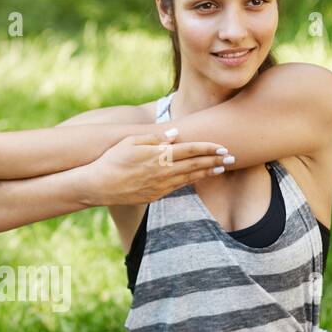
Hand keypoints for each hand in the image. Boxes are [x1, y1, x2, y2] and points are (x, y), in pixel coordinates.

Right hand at [83, 130, 231, 205]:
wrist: (99, 185)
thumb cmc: (113, 159)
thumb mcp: (131, 142)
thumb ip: (155, 138)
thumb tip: (175, 135)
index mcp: (159, 156)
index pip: (191, 150)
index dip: (209, 148)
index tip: (223, 147)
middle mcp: (163, 172)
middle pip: (195, 165)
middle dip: (215, 161)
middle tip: (232, 158)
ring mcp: (160, 186)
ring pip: (190, 178)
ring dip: (207, 172)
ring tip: (221, 168)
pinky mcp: (155, 196)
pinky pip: (178, 187)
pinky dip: (191, 181)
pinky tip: (198, 178)